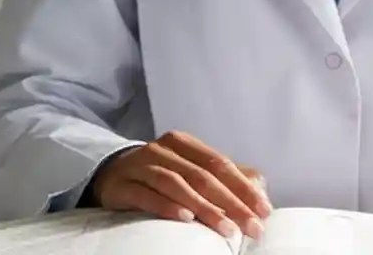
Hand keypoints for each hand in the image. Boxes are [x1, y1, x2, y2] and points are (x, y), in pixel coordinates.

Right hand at [90, 130, 271, 240]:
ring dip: (205, 208)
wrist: (108, 174)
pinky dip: (168, 206)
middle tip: (251, 226)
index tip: (264, 210)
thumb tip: (259, 185)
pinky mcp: (122, 185)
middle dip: (232, 203)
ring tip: (226, 228)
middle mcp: (163, 150)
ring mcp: (141, 166)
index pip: (220, 163)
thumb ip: (222, 175)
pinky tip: (186, 219)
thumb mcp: (189, 169)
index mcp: (183, 143)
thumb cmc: (158, 173)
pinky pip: (147, 195)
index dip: (244, 187)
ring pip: (177, 185)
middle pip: (203, 176)